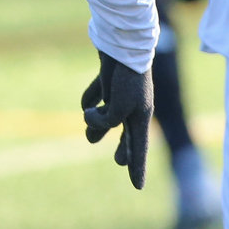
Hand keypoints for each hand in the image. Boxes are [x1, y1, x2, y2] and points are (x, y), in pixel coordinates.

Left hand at [82, 50, 152, 188]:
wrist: (124, 40)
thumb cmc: (127, 76)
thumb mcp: (119, 107)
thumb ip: (107, 122)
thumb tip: (90, 121)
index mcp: (142, 114)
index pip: (139, 148)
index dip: (137, 168)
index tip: (138, 187)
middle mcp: (133, 105)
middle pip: (128, 133)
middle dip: (123, 148)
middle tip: (119, 162)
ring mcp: (121, 90)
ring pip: (109, 114)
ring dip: (98, 125)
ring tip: (90, 137)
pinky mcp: (109, 76)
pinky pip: (99, 93)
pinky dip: (92, 98)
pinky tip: (87, 103)